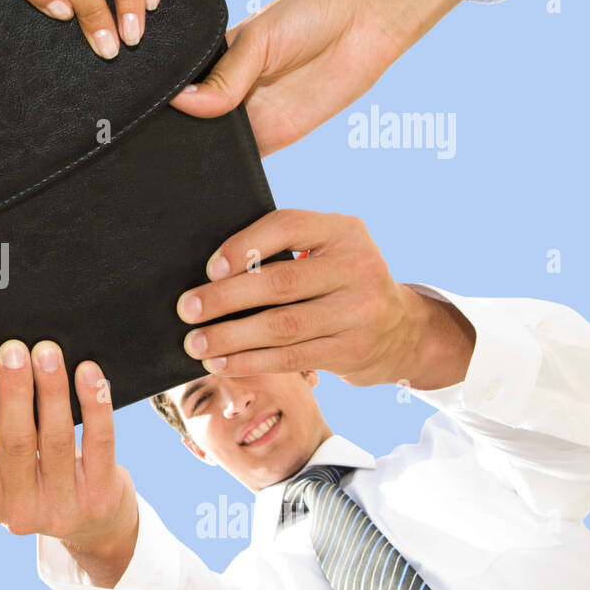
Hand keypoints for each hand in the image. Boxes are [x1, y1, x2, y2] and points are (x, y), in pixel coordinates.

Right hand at [0, 339, 136, 587]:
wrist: (93, 526)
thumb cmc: (37, 476)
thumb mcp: (3, 471)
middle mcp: (17, 510)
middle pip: (13, 443)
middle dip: (13, 390)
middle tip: (13, 349)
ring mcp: (61, 508)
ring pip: (56, 438)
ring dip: (52, 389)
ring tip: (47, 352)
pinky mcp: (99, 498)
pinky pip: (99, 442)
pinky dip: (94, 403)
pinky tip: (87, 373)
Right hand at [171, 0, 484, 154]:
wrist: (369, 22)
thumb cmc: (313, 11)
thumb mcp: (260, 36)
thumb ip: (225, 75)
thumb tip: (182, 104)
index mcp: (212, 59)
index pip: (175, 88)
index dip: (159, 101)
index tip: (140, 115)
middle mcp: (225, 90)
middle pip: (188, 122)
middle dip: (174, 134)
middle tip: (153, 144)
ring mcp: (247, 116)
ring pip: (212, 144)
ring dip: (201, 154)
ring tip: (182, 158)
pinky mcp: (272, 138)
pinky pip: (243, 160)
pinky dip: (230, 169)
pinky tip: (215, 169)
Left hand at [175, 209, 474, 388]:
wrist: (401, 329)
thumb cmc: (338, 283)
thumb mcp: (325, 252)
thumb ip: (283, 251)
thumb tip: (210, 273)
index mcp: (344, 231)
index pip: (288, 226)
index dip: (244, 246)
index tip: (209, 268)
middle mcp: (358, 267)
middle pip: (280, 283)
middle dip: (225, 298)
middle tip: (187, 309)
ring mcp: (360, 312)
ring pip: (282, 327)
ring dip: (231, 338)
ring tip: (196, 343)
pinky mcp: (353, 350)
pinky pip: (291, 358)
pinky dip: (250, 362)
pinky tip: (222, 363)